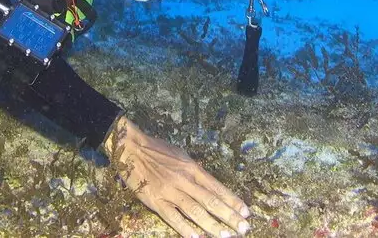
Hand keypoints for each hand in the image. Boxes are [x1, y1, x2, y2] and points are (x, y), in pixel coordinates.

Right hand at [103, 115, 250, 237]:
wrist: (131, 149)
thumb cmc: (158, 150)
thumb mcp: (182, 156)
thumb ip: (196, 172)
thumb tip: (212, 186)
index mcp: (192, 168)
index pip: (217, 188)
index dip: (232, 201)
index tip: (246, 212)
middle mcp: (184, 180)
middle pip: (210, 201)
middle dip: (229, 216)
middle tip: (244, 228)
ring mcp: (169, 191)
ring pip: (195, 211)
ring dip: (212, 225)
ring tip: (226, 235)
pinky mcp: (155, 201)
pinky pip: (172, 217)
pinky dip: (185, 228)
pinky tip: (197, 237)